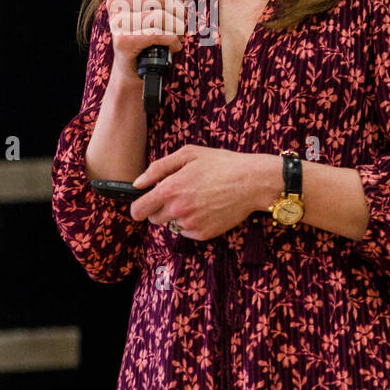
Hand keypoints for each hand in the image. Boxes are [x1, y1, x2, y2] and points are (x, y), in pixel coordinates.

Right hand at [106, 0, 207, 86]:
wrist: (135, 68)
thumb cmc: (149, 33)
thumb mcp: (163, 6)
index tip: (177, 0)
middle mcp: (114, 2)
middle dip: (178, 12)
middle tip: (179, 23)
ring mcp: (117, 22)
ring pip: (161, 15)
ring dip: (176, 28)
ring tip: (176, 35)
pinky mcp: (123, 41)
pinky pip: (158, 34)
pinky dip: (172, 42)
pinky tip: (172, 47)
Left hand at [128, 144, 262, 240]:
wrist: (252, 182)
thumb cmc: (221, 164)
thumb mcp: (188, 154)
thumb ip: (158, 168)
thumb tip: (138, 183)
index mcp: (170, 190)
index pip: (138, 210)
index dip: (138, 207)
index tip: (142, 203)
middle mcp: (177, 210)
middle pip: (153, 219)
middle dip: (160, 208)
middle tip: (178, 194)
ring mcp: (190, 224)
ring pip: (171, 224)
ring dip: (178, 215)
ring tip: (197, 198)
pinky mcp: (203, 234)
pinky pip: (187, 231)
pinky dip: (192, 222)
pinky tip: (207, 208)